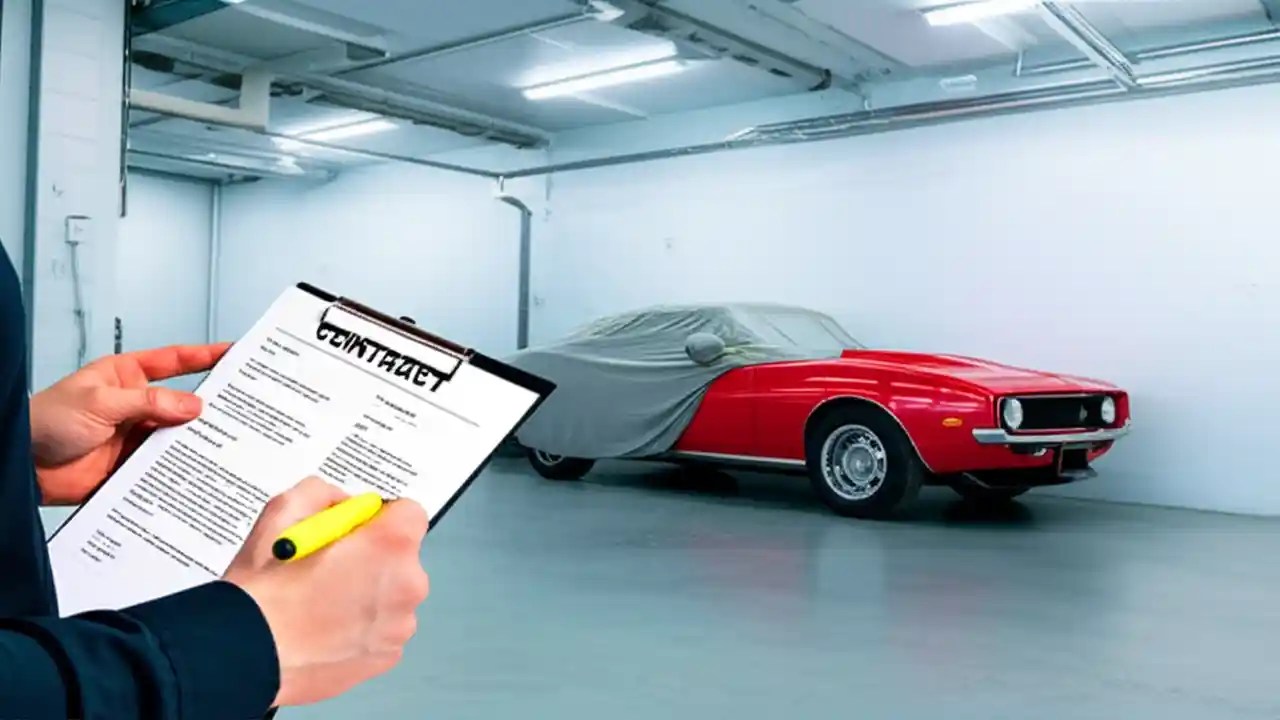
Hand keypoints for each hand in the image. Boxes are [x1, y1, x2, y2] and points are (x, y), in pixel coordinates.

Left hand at [30, 343, 230, 504]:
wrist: (21, 469)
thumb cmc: (45, 423)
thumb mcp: (99, 403)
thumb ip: (148, 402)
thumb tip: (193, 404)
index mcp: (125, 377)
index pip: (173, 362)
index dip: (204, 356)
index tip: (234, 353)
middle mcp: (134, 405)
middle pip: (182, 402)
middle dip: (210, 403)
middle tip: (242, 405)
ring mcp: (135, 435)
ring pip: (177, 435)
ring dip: (196, 439)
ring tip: (228, 441)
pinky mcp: (132, 465)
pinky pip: (164, 464)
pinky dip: (180, 466)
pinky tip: (199, 468)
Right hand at [224, 478, 430, 707]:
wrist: (244, 659)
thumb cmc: (263, 592)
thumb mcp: (282, 513)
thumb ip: (323, 494)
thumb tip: (342, 504)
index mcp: (390, 545)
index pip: (410, 513)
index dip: (379, 518)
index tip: (353, 530)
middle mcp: (408, 585)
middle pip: (401, 557)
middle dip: (372, 557)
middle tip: (326, 570)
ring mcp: (400, 627)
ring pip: (392, 597)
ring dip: (367, 595)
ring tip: (319, 606)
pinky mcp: (388, 658)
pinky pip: (382, 630)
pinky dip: (361, 629)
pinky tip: (325, 633)